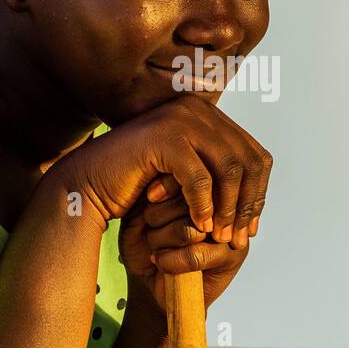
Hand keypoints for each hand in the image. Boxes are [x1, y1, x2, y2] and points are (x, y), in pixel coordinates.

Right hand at [48, 96, 272, 247]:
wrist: (89, 183)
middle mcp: (198, 109)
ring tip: (221, 237)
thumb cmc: (137, 185)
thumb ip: (216, 173)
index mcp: (208, 115)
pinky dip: (203, 206)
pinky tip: (199, 228)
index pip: (254, 154)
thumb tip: (259, 193)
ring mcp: (181, 118)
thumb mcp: (186, 176)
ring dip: (229, 208)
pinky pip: (199, 177)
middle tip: (239, 238)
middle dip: (248, 204)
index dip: (258, 193)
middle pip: (248, 160)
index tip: (250, 228)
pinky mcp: (164, 136)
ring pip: (229, 168)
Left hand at [118, 173, 256, 313]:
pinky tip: (160, 262)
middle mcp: (222, 199)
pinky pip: (195, 253)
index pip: (187, 172)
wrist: (151, 283)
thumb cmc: (144, 243)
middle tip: (151, 228)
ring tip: (157, 245)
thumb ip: (157, 189)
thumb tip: (172, 174)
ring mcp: (231, 226)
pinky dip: (169, 260)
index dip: (164, 186)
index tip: (148, 199)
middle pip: (188, 199)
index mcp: (203, 180)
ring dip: (161, 240)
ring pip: (189, 228)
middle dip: (158, 216)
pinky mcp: (234, 254)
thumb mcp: (141, 209)